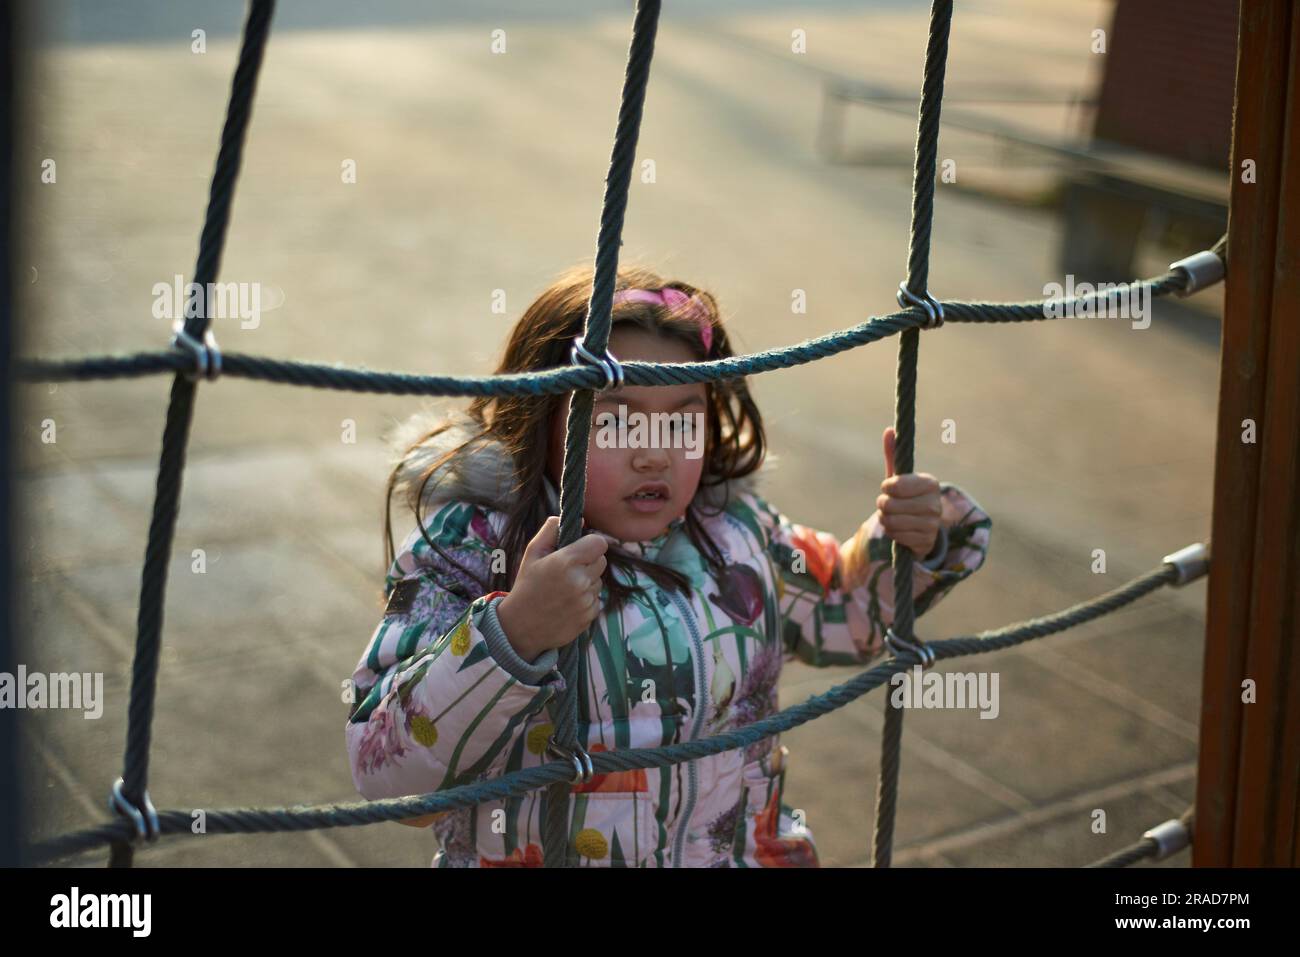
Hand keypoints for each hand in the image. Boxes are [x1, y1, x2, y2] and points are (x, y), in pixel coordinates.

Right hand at [495, 515, 608, 659]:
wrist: (520, 627)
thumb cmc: (526, 585)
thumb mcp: (532, 553)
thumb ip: (552, 530)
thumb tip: (581, 520)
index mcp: (565, 562)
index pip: (599, 543)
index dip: (591, 544)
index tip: (580, 549)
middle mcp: (579, 581)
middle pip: (601, 561)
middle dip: (588, 562)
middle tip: (568, 571)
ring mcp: (586, 600)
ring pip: (598, 581)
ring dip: (587, 582)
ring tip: (564, 590)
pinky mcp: (589, 616)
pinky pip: (596, 600)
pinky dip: (585, 600)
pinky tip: (567, 604)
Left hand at [876, 426, 941, 557]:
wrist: (922, 527)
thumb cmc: (907, 497)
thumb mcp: (900, 478)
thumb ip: (894, 455)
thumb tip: (890, 430)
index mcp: (931, 484)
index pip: (896, 485)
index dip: (887, 487)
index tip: (890, 487)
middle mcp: (935, 504)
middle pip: (889, 504)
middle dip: (883, 505)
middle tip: (889, 504)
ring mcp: (932, 525)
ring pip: (890, 520)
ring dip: (885, 518)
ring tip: (893, 515)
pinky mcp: (925, 542)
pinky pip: (894, 535)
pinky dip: (891, 532)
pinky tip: (899, 529)